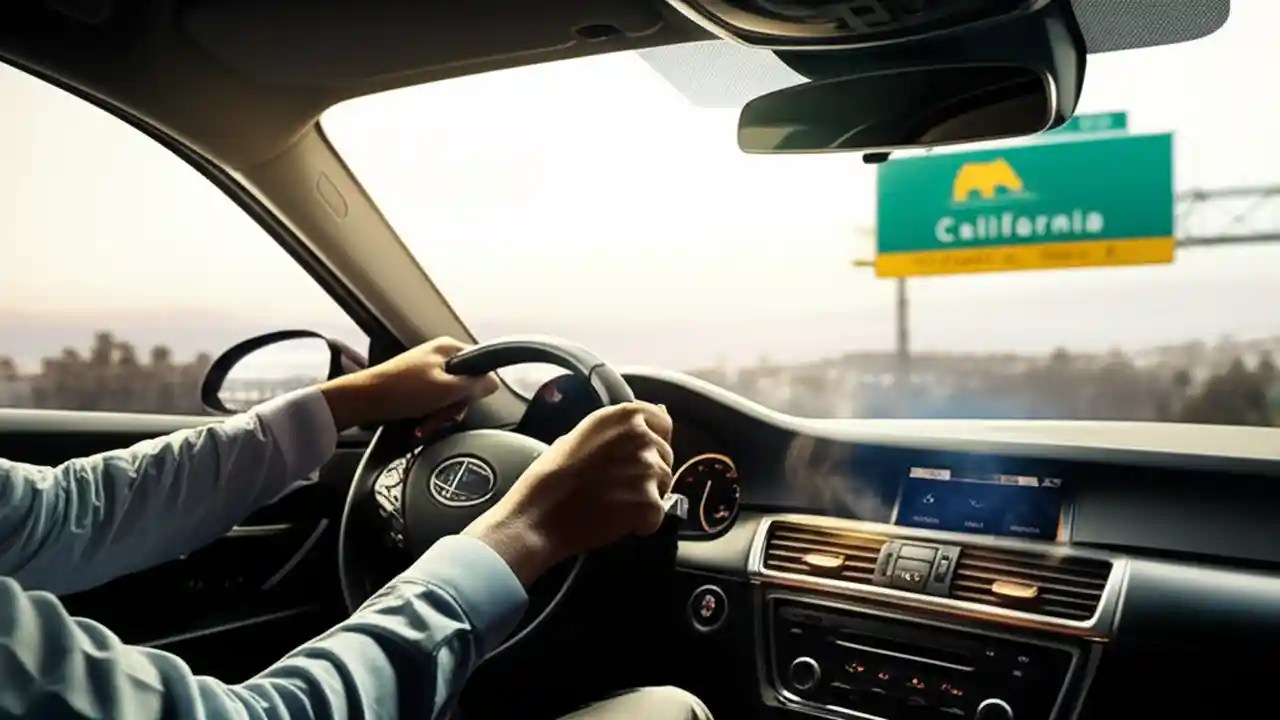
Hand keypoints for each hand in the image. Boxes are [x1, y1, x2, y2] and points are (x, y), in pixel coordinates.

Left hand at [319, 337, 499, 431]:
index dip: (477, 388)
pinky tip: (421, 425)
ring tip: (427, 423)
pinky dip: (430, 415)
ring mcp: (428, 371)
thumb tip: (496, 383)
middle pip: (466, 386)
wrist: (362, 400)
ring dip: (442, 415)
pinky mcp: (417, 386)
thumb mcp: (447, 389)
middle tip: (442, 415)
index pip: (482, 366)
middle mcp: (440, 356)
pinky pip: (435, 402)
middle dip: (455, 407)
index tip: (465, 401)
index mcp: (449, 348)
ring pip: (451, 397)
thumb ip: (476, 385)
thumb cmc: (402, 391)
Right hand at [463, 401, 673, 585]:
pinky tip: (614, 520)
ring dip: (644, 498)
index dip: (653, 442)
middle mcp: (639, 436)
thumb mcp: (581, 435)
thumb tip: (659, 412)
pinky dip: (641, 523)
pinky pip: (657, 514)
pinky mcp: (648, 502)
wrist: (537, 515)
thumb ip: (620, 427)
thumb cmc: (551, 477)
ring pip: (663, 486)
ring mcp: (646, 469)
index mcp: (622, 415)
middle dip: (647, 473)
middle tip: (614, 486)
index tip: (633, 456)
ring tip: (611, 503)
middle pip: (665, 457)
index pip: (663, 423)